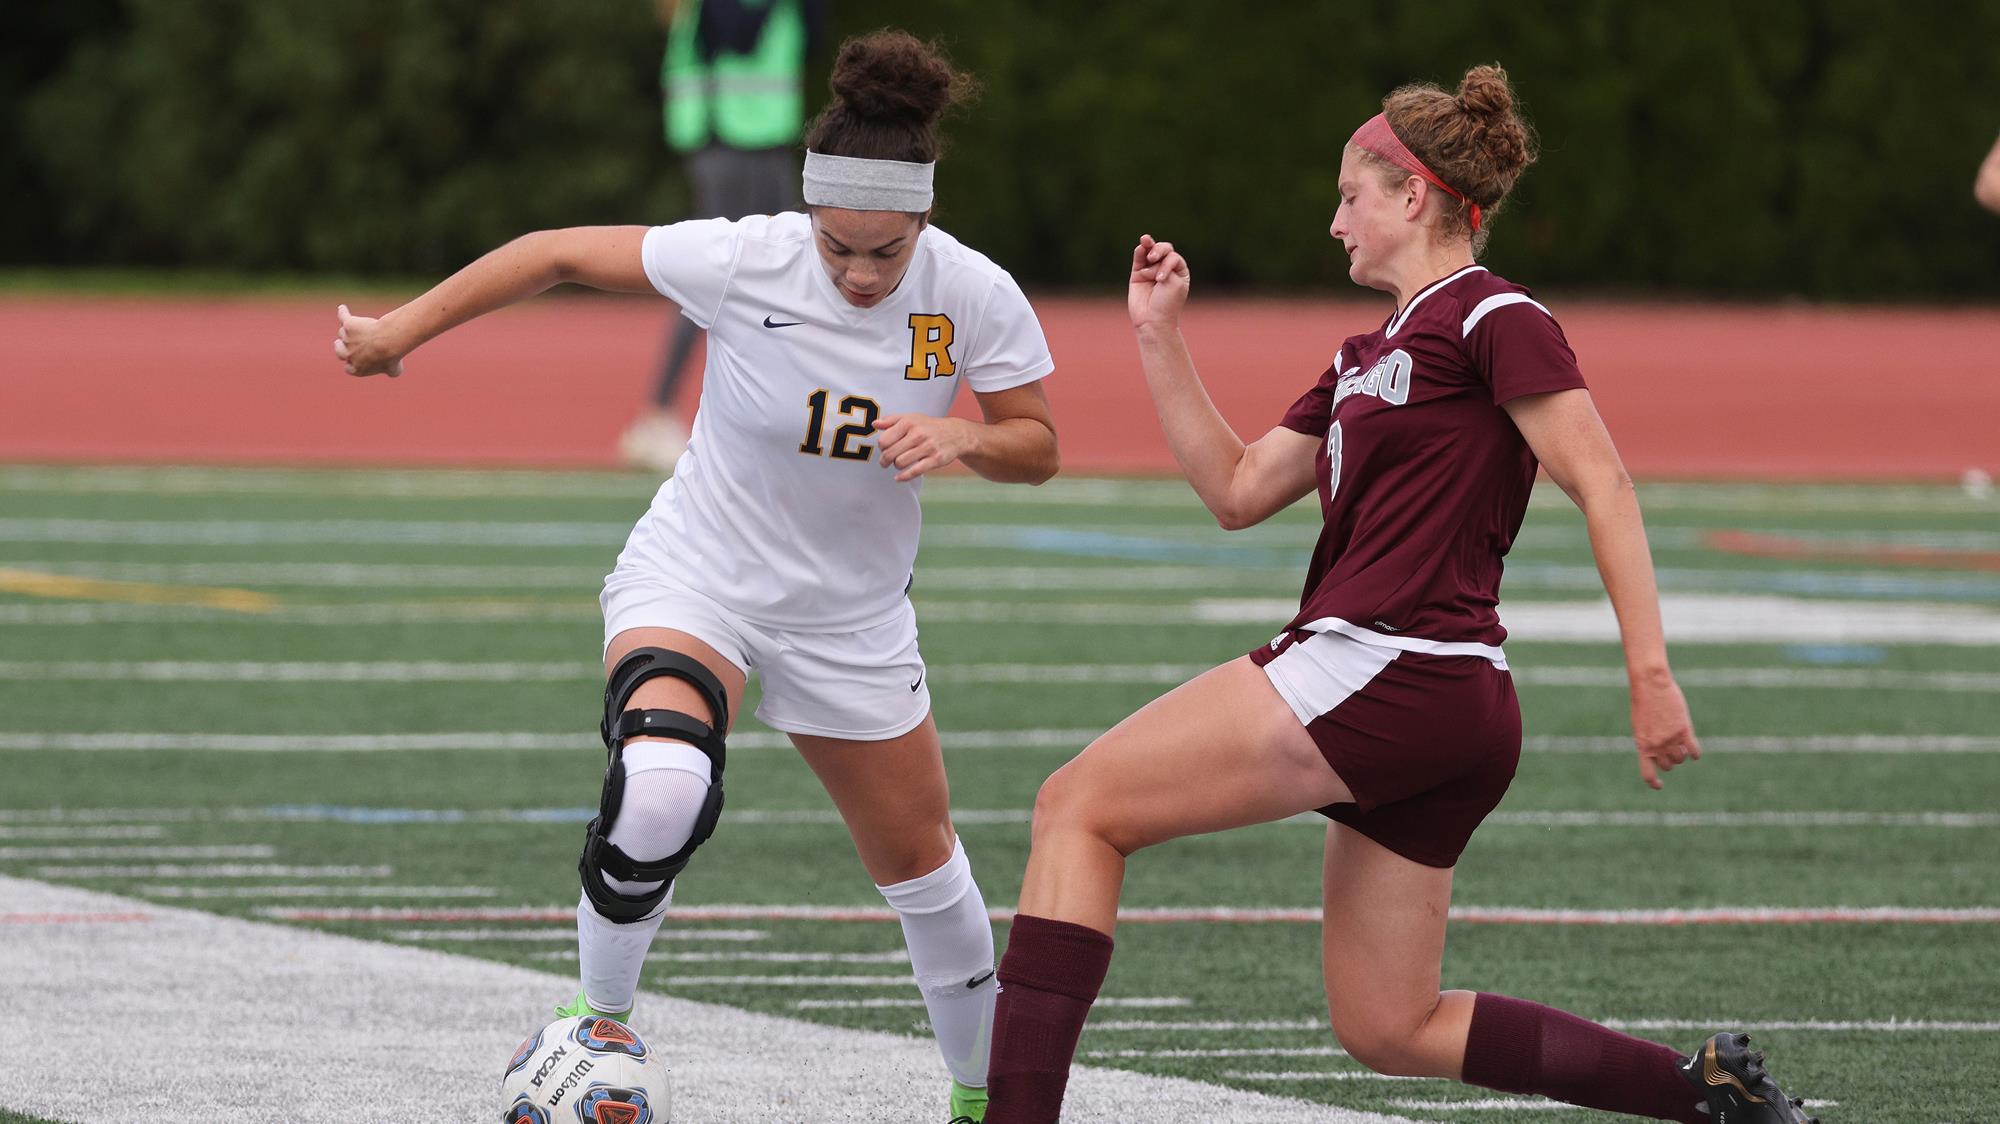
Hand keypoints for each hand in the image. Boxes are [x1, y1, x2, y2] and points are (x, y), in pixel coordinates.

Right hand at [333, 304, 405, 377]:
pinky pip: (343, 317)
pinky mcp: (349, 325)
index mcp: (356, 369)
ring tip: (358, 325)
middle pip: (339, 350)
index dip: (351, 363)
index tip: (353, 359)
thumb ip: (390, 371)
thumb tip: (393, 371)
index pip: (348, 368)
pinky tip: (343, 309)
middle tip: (342, 342)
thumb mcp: (394, 369)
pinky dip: (343, 313)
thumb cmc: (392, 356)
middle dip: (340, 347)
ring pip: (343, 333)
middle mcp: (348, 355)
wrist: (389, 341)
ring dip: (348, 330)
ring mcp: (347, 338)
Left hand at [873, 414, 976, 481]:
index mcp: (909, 422)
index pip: (884, 440)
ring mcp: (928, 447)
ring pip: (900, 463)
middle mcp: (918, 434)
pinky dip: (903, 477)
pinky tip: (899, 477)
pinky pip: (915, 471)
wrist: (955, 434)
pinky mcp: (936, 459)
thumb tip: (874, 424)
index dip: (881, 448)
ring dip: (896, 466)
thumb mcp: (911, 418)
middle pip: (890, 453)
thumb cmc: (928, 427)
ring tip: (899, 464)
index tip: (885, 450)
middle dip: (885, 460)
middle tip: (885, 462)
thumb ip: (891, 421)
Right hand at [1129, 234, 1189, 330]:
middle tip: (1153, 258)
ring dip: (1149, 245)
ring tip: (1145, 240)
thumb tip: (1147, 250)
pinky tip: (1141, 245)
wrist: (1152, 321)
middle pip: (1164, 250)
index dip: (1167, 263)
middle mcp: (1166, 269)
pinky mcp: (1137, 275)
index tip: (1162, 279)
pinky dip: (1139, 251)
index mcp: (1179, 272)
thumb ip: (1166, 263)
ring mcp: (1151, 271)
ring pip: (1150, 251)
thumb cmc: (1167, 304)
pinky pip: (1138, 259)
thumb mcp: (1175, 281)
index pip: (1174, 257)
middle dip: (1159, 251)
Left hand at [1631, 673, 1701, 789]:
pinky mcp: (1684, 730)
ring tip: (1679, 744)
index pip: (1647, 773)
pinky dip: (1695, 753)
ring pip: (1681, 759)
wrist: (1650, 685)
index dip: (1654, 782)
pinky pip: (1694, 751)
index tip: (1659, 785)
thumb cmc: (1643, 702)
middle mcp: (1656, 746)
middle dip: (1670, 761)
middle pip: (1668, 765)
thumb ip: (1648, 741)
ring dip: (1681, 755)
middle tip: (1670, 750)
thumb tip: (1656, 754)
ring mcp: (1671, 739)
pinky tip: (1694, 752)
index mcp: (1642, 745)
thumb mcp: (1640, 725)